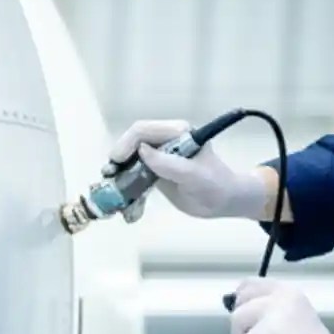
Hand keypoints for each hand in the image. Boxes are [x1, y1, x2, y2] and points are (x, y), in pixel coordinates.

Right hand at [107, 119, 268, 219]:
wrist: (224, 201)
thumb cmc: (216, 185)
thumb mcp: (194, 175)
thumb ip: (169, 163)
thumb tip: (142, 151)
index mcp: (178, 133)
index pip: (144, 130)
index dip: (127, 143)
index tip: (117, 161)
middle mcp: (166, 140)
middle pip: (133, 142)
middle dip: (119, 158)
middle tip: (109, 176)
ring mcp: (160, 156)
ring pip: (131, 158)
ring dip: (120, 173)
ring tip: (113, 190)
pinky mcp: (156, 171)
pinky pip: (136, 174)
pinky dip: (128, 187)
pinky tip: (127, 202)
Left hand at [228, 278, 333, 333]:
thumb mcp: (296, 321)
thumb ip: (274, 315)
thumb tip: (248, 322)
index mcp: (289, 293)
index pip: (253, 284)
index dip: (241, 296)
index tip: (237, 308)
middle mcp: (278, 297)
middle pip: (241, 300)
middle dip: (238, 321)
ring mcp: (269, 313)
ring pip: (237, 320)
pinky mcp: (261, 332)